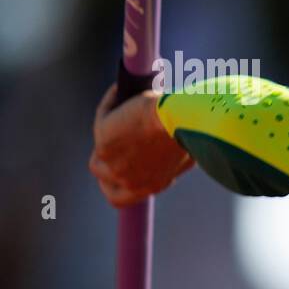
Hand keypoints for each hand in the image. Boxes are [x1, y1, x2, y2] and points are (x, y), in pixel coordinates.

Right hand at [88, 83, 194, 207]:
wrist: (183, 120)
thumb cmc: (192, 135)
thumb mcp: (183, 158)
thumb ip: (171, 164)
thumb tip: (169, 158)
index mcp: (149, 186)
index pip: (120, 198)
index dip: (115, 183)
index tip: (118, 171)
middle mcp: (128, 180)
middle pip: (102, 175)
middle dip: (106, 159)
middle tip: (115, 139)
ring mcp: (113, 162)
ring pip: (97, 150)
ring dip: (104, 135)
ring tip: (120, 114)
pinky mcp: (103, 139)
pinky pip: (103, 116)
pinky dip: (111, 103)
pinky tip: (120, 90)